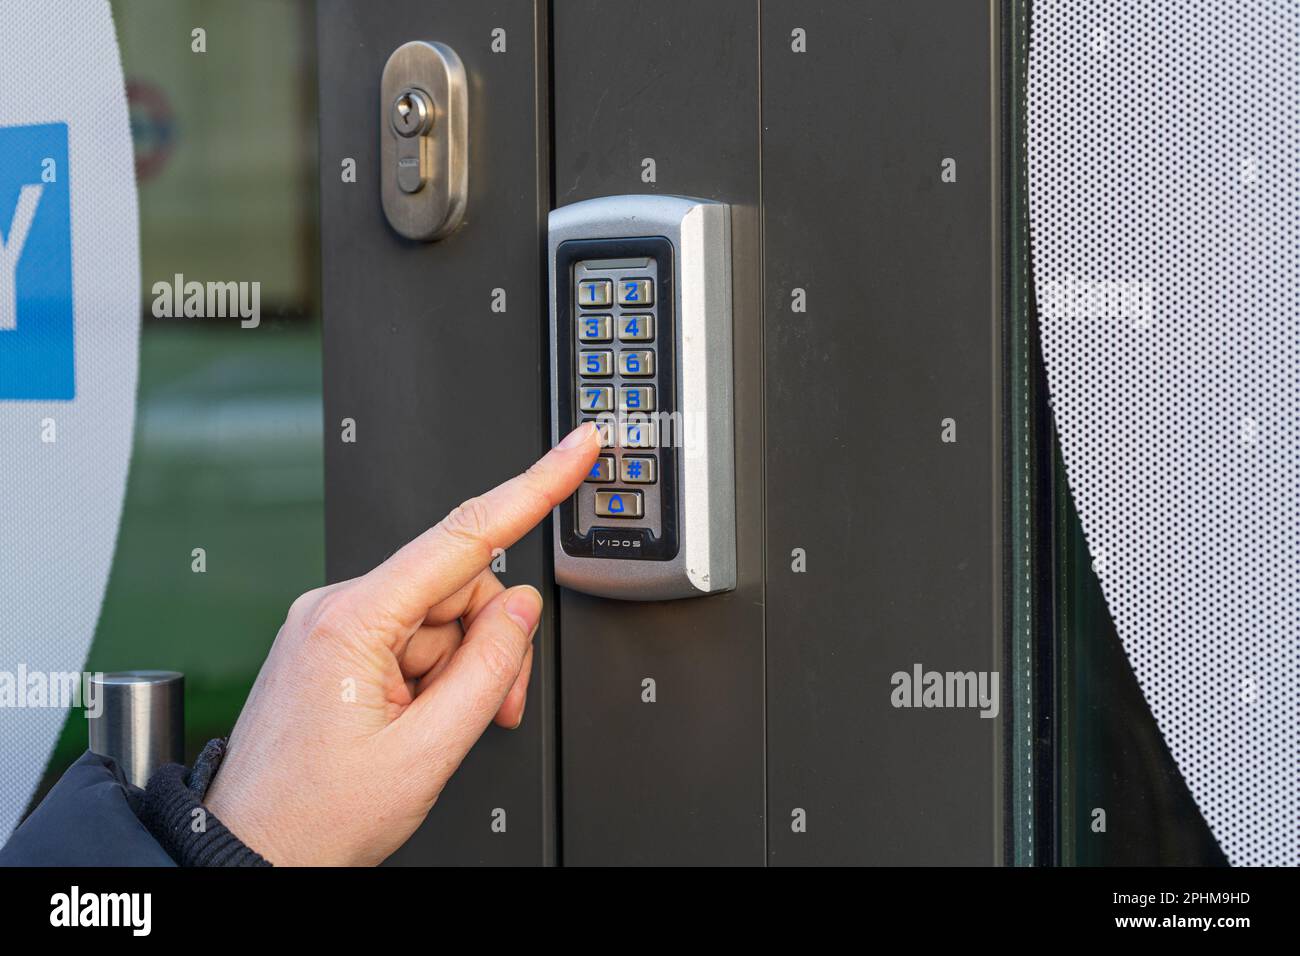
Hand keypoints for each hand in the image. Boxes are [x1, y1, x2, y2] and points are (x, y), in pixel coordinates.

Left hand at [203, 422, 599, 864]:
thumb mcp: (426, 751)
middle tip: (493, 708)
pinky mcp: (340, 647)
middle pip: (461, 587)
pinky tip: (425, 721)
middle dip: (492, 644)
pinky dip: (441, 676)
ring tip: (443, 730)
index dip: (531, 487)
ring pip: (445, 618)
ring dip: (467, 670)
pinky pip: (417, 639)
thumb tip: (521, 607)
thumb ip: (488, 669)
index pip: (462, 536)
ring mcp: (336, 627)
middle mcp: (338, 608)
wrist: (253, 855)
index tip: (573, 451)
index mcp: (351, 620)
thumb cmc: (314, 817)